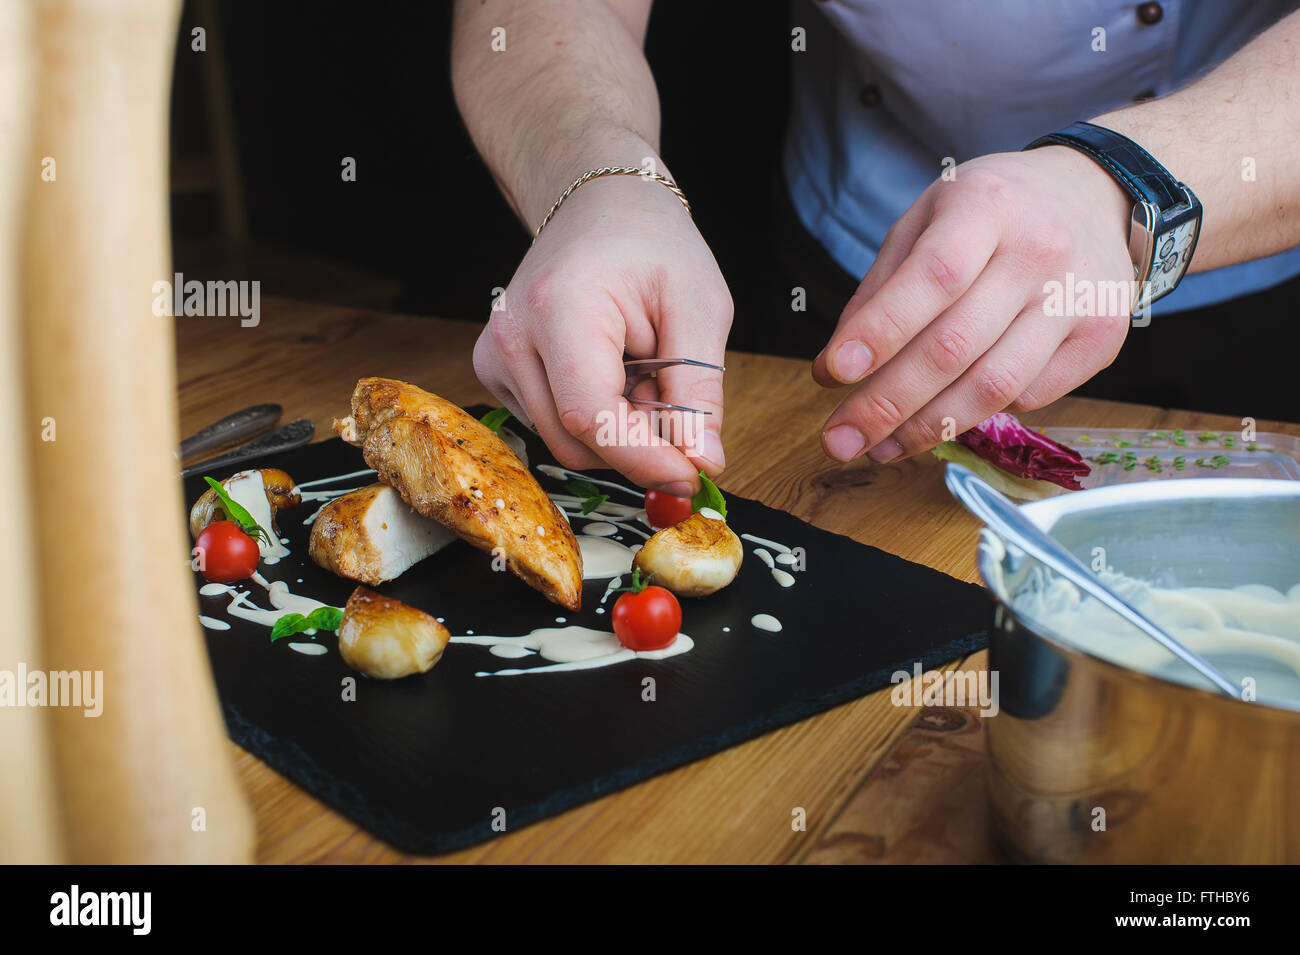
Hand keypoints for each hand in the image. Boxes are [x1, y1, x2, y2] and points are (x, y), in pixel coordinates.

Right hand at [473, 174, 731, 493]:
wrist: (600, 207)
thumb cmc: (651, 244)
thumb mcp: (700, 307)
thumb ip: (699, 390)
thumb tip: (702, 462)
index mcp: (559, 308)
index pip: (589, 414)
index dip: (641, 458)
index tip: (689, 477)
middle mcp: (511, 336)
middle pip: (575, 441)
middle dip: (637, 445)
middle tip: (678, 406)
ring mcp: (495, 356)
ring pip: (564, 443)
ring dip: (616, 431)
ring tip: (643, 374)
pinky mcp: (495, 372)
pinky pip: (551, 427)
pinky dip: (592, 420)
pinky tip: (611, 374)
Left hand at [812, 146, 1134, 463]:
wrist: (1097, 196)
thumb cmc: (994, 212)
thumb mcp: (927, 219)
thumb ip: (881, 287)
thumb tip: (836, 367)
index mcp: (987, 207)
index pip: (932, 278)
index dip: (880, 331)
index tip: (833, 373)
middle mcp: (1040, 251)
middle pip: (956, 346)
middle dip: (887, 403)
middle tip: (839, 440)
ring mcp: (1078, 298)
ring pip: (994, 385)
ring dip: (927, 428)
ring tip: (880, 448)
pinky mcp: (1101, 340)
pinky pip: (1029, 396)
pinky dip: (977, 413)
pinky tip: (942, 417)